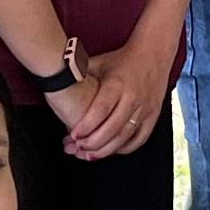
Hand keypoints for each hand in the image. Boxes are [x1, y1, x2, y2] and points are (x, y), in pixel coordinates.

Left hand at [62, 34, 172, 158]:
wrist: (154, 53)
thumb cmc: (122, 59)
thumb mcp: (99, 63)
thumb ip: (80, 74)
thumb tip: (56, 79)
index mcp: (117, 84)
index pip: (101, 109)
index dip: (87, 125)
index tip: (73, 136)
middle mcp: (132, 97)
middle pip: (112, 128)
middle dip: (93, 143)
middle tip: (77, 149)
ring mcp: (145, 108)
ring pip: (125, 136)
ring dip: (106, 150)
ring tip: (88, 156)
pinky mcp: (153, 115)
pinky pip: (139, 139)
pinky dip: (124, 149)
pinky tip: (110, 151)